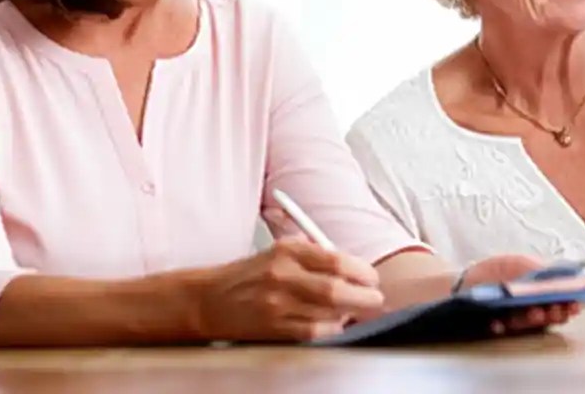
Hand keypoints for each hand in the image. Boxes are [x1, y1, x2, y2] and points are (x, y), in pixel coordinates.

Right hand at [192, 237, 384, 341]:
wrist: (209, 299)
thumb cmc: (251, 275)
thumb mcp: (280, 251)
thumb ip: (317, 255)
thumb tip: (356, 267)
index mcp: (287, 251)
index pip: (336, 260)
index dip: (362, 271)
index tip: (372, 277)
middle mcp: (282, 276)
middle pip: (337, 290)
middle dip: (365, 297)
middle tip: (375, 298)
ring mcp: (276, 304)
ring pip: (329, 314)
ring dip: (349, 314)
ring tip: (353, 310)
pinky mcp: (273, 328)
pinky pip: (314, 332)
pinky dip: (331, 329)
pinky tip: (334, 324)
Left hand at [460, 254, 581, 334]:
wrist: (466, 279)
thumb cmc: (496, 270)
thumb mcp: (520, 262)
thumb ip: (540, 269)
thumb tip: (567, 274)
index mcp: (543, 292)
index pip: (563, 300)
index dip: (571, 303)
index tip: (575, 304)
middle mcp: (533, 308)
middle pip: (551, 315)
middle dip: (555, 313)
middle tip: (555, 309)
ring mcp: (517, 319)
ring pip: (530, 324)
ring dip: (533, 319)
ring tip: (533, 312)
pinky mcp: (499, 326)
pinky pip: (503, 329)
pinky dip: (502, 325)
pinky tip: (499, 322)